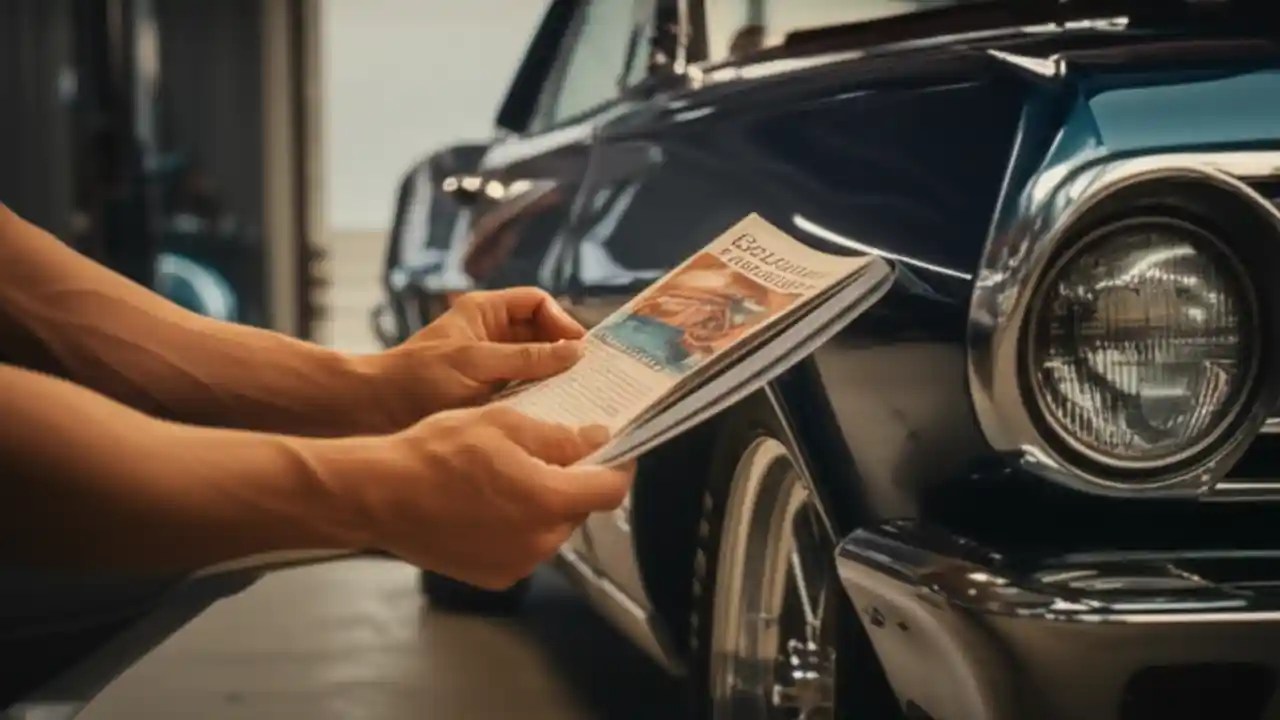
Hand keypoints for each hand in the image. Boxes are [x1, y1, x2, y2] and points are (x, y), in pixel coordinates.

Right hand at [332, 406, 634, 588]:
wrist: (379, 494)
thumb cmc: (436, 452)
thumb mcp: (503, 424)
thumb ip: (560, 437)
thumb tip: (598, 440)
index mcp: (549, 500)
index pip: (611, 491)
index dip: (618, 466)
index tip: (614, 450)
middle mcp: (540, 541)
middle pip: (579, 509)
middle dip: (573, 481)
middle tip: (549, 453)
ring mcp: (517, 564)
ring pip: (552, 528)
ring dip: (545, 503)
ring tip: (509, 475)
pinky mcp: (494, 576)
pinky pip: (525, 547)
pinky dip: (519, 526)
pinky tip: (489, 502)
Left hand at [360, 288, 585, 423]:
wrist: (371, 410)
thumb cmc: (415, 379)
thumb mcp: (476, 365)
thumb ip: (527, 358)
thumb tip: (575, 352)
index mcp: (484, 312)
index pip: (538, 303)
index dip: (562, 321)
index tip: (581, 350)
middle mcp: (490, 334)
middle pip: (542, 334)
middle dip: (564, 353)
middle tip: (589, 379)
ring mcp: (488, 364)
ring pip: (535, 364)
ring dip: (553, 379)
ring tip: (577, 400)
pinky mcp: (485, 393)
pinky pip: (522, 390)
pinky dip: (537, 399)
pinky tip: (551, 417)